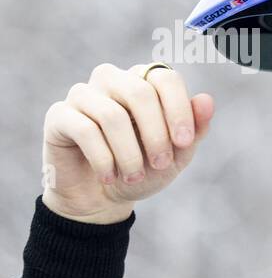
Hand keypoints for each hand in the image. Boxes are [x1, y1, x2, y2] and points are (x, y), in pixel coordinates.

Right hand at [42, 63, 214, 224]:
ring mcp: (83, 94)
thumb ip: (193, 129)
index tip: (184, 143)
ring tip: (135, 176)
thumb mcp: (176, 156)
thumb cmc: (143, 170)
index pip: (165, 78)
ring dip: (129, 153)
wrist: (102, 198)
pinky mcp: (59, 115)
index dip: (178, 109)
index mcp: (144, 82)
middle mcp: (112, 80)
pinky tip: (109, 177)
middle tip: (161, 164)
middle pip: (139, 92)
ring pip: (111, 115)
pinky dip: (104, 159)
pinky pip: (85, 130)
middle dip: (156, 134)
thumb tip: (206, 99)